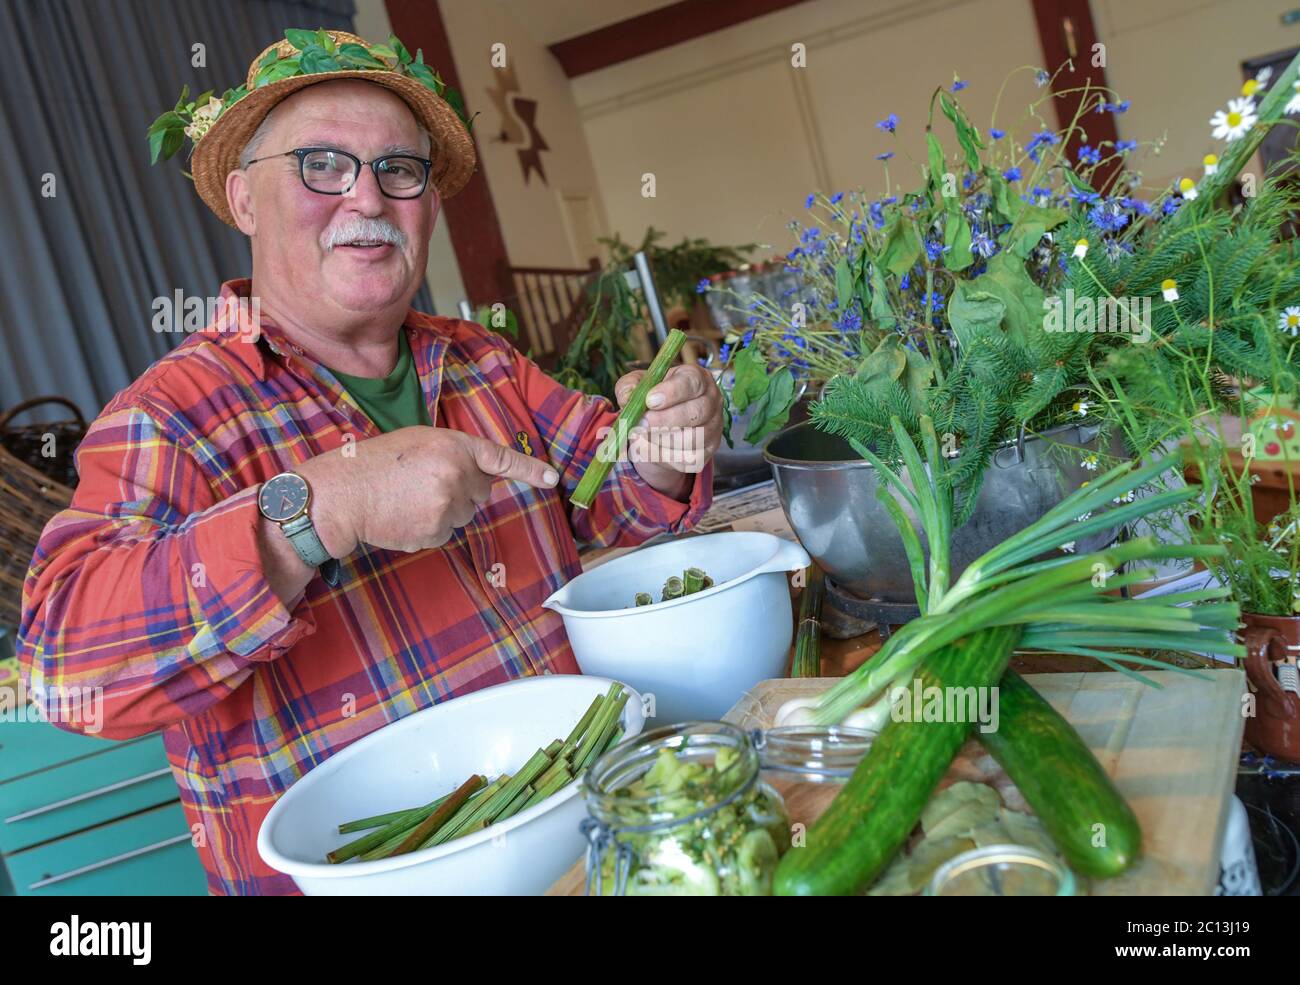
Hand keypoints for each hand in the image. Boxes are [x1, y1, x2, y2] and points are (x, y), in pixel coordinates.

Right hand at [298, 426, 558, 554]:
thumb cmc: (377, 464)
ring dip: (446, 510)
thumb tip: (479, 477)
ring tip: (410, 499)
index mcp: (453, 446)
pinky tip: (406, 517)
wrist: (345, 494)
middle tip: (425, 484)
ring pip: (465, 514)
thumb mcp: (419, 442)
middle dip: (463, 490)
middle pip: (482, 492)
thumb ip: (453, 454)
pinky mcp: (437, 531)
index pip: (500, 458)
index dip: (529, 469)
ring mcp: (448, 505)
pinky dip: (430, 529)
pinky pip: (447, 533)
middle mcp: (457, 474)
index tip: (552, 478)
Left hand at [614, 363, 722, 497]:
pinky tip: (651, 447)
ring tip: (642, 435)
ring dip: (662, 439)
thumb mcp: (638, 386)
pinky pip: (687, 459)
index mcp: (697, 379)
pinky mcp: (706, 452)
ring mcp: (713, 428)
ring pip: (692, 438)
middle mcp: (711, 401)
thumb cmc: (653, 398)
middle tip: (641, 423)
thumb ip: (629, 387)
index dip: (671, 392)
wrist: (660, 426)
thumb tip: (627, 398)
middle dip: (664, 420)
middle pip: (696, 412)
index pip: (692, 382)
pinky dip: (664, 456)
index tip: (650, 401)